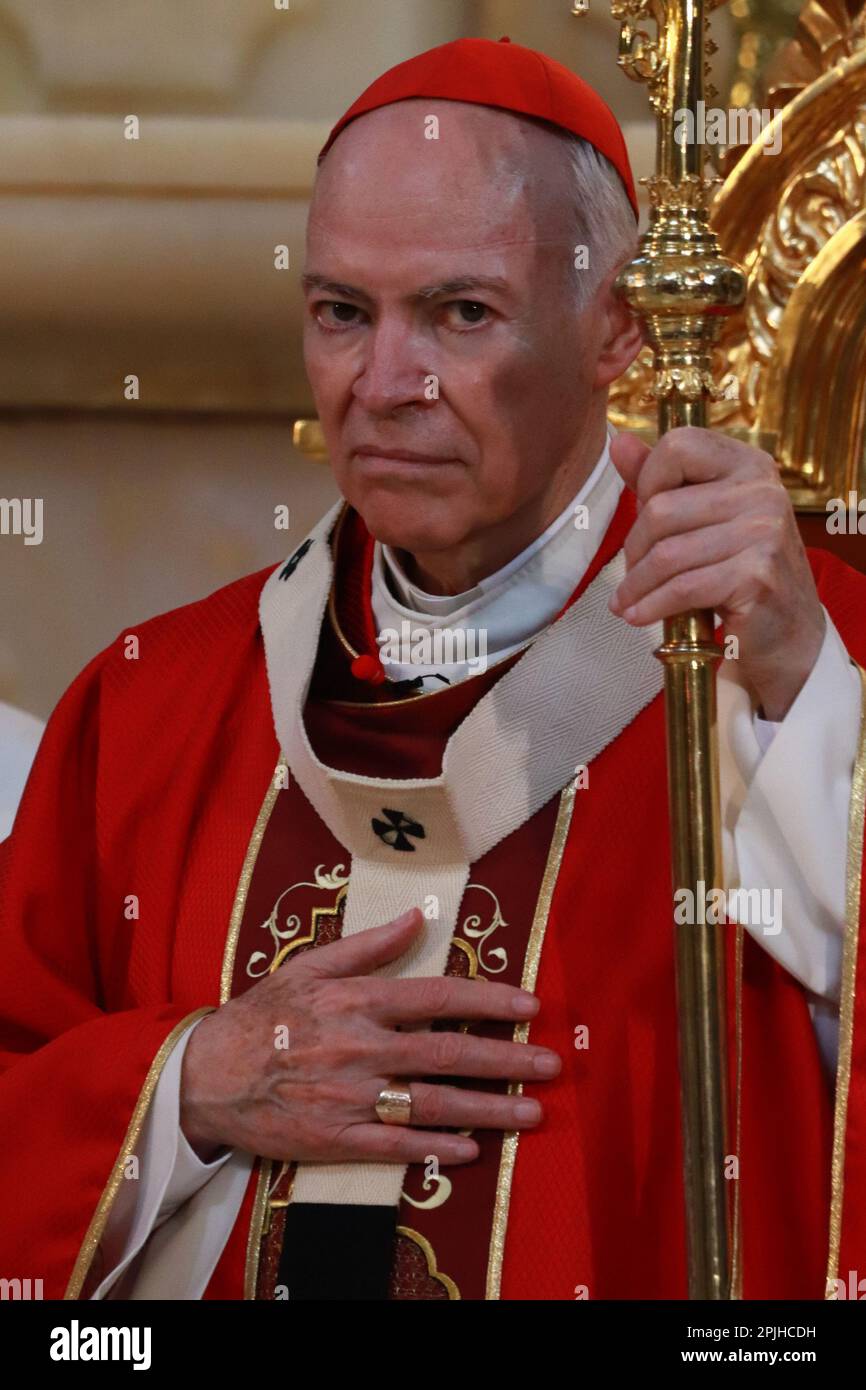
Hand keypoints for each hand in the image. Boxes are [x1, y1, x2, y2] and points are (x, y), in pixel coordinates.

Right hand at [180, 907, 559, 1166]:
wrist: (207, 1076)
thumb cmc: (261, 1014)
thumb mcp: (308, 965)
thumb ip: (367, 944)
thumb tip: (418, 916)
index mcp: (357, 1000)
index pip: (438, 995)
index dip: (489, 999)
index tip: (531, 1006)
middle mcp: (360, 1048)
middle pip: (448, 1052)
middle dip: (507, 1059)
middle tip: (551, 1065)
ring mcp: (350, 1097)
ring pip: (433, 1104)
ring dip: (489, 1109)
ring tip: (533, 1113)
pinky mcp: (336, 1139)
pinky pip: (396, 1147)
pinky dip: (436, 1149)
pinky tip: (474, 1150)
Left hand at [609, 426, 825, 719]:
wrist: (788, 629)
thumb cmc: (740, 568)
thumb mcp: (704, 515)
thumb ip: (662, 479)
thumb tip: (618, 442)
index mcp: (749, 464)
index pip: (679, 445)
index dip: (649, 481)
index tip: (643, 516)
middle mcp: (762, 492)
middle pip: (662, 509)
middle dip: (635, 548)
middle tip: (632, 574)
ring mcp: (763, 534)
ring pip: (667, 554)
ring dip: (637, 584)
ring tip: (626, 601)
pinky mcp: (756, 577)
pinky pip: (683, 588)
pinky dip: (652, 606)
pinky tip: (638, 615)